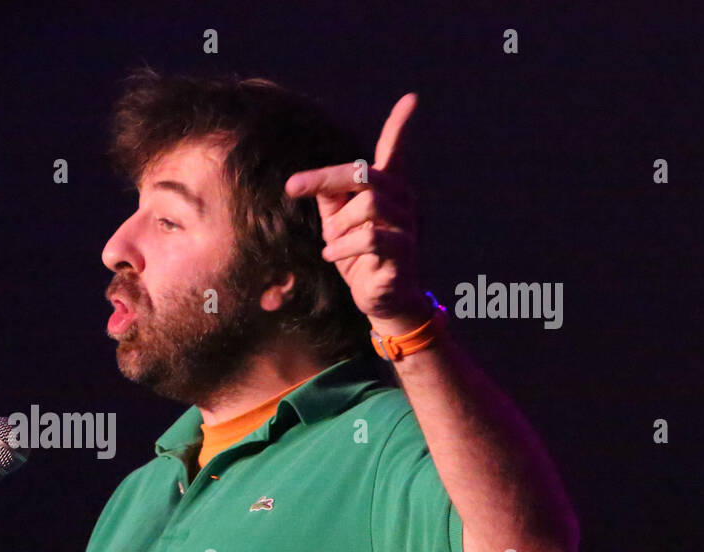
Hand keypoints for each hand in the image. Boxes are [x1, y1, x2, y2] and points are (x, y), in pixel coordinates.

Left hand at [284, 92, 432, 334]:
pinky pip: (371, 239)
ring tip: (330, 241)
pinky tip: (332, 256)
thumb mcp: (338, 223)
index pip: (396, 152)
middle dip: (326, 176)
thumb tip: (310, 179)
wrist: (382, 300)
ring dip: (339, 223)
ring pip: (369, 206)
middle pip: (367, 173)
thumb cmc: (358, 257)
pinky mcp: (403, 253)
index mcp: (388, 190)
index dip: (400, 126)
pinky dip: (344, 246)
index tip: (411, 99)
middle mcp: (402, 202)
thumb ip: (330, 198)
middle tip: (292, 186)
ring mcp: (406, 227)